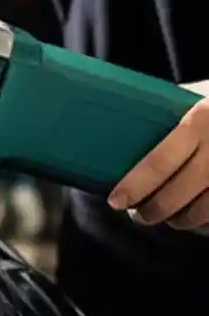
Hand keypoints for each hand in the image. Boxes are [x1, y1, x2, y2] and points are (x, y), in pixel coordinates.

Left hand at [108, 89, 208, 228]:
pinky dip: (207, 220)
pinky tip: (198, 215)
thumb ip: (171, 109)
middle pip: (178, 195)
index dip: (135, 187)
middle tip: (138, 214)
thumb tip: (115, 123)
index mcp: (202, 118)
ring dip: (181, 220)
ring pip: (204, 211)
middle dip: (151, 211)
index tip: (115, 201)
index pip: (161, 161)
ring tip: (169, 217)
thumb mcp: (201, 94)